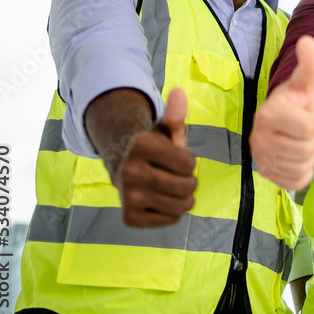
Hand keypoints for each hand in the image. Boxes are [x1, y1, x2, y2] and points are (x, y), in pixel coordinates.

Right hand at [107, 88, 197, 227]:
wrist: (123, 166)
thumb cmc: (153, 147)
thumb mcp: (164, 129)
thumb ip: (175, 115)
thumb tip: (177, 92)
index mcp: (140, 146)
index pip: (189, 163)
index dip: (189, 161)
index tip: (176, 157)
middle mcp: (130, 171)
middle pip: (187, 186)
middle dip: (189, 181)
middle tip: (176, 175)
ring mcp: (128, 196)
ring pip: (181, 206)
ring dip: (184, 198)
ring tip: (173, 189)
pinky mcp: (129, 217)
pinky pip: (169, 220)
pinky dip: (172, 213)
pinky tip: (161, 201)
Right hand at [251, 36, 313, 190]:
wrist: (287, 118)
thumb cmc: (299, 99)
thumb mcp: (307, 81)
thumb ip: (310, 63)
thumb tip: (308, 41)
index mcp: (268, 114)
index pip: (307, 129)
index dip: (312, 122)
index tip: (303, 114)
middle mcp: (258, 138)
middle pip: (306, 150)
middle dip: (311, 140)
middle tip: (302, 129)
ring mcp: (261, 158)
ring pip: (302, 166)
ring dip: (308, 156)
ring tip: (299, 141)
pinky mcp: (267, 175)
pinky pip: (296, 182)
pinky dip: (302, 172)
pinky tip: (295, 157)